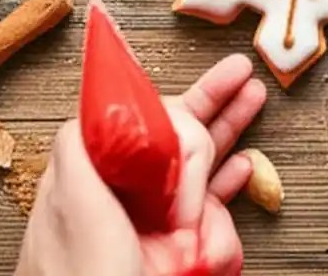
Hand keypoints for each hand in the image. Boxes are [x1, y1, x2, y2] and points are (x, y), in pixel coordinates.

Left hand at [15, 55, 268, 275]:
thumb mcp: (76, 208)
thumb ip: (80, 151)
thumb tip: (100, 105)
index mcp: (94, 181)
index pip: (137, 122)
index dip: (169, 95)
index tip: (197, 74)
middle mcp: (125, 200)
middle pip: (174, 138)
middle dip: (210, 104)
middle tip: (237, 75)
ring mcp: (153, 227)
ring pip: (199, 172)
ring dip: (228, 139)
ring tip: (251, 103)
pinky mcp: (176, 254)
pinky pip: (211, 214)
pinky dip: (230, 187)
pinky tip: (244, 166)